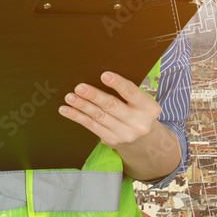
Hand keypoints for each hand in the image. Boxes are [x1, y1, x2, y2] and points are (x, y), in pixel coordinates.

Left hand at [59, 71, 180, 181]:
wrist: (144, 141)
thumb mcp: (142, 103)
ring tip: (70, 97)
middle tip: (80, 87)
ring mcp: (125, 134)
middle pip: (113, 106)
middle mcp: (139, 123)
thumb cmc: (139, 113)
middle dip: (94, 96)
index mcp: (150, 108)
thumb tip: (100, 78)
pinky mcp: (112, 141)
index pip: (133, 93)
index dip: (118, 84)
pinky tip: (67, 110)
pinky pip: (92, 126)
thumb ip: (128, 93)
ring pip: (99, 117)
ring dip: (82, 106)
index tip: (104, 75)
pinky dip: (78, 117)